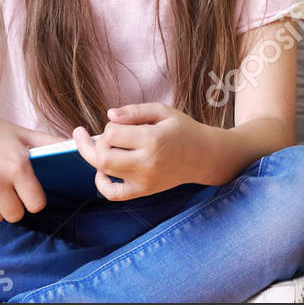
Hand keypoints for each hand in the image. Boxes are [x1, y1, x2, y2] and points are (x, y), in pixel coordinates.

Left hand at [73, 102, 208, 200]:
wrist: (204, 155)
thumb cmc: (183, 130)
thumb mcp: (163, 112)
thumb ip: (135, 110)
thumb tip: (110, 115)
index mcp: (152, 139)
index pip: (111, 133)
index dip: (112, 125)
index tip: (124, 122)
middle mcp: (146, 163)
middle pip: (102, 156)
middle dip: (99, 142)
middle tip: (111, 134)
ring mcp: (144, 180)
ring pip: (104, 171)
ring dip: (99, 156)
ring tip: (107, 146)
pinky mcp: (143, 191)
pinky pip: (113, 194)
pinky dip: (101, 184)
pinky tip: (102, 172)